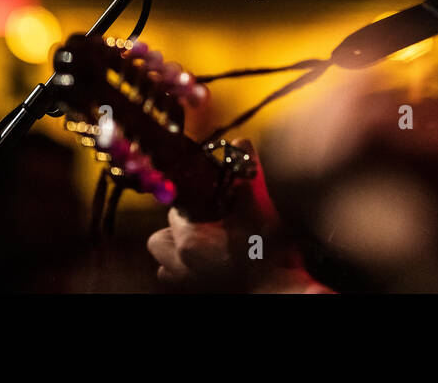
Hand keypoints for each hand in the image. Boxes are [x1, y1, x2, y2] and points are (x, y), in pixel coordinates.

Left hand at [145, 141, 329, 292]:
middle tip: (207, 222)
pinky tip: (208, 262)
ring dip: (177, 251)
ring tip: (204, 243)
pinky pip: (175, 278)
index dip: (197, 202)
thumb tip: (241, 143)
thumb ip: (248, 176)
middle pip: (159, 240)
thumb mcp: (261, 211)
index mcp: (188, 242)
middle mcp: (178, 265)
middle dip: (178, 229)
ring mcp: (184, 284)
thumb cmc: (269, 255)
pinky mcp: (194, 294)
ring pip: (163, 263)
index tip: (215, 202)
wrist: (279, 290)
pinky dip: (185, 269)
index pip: (176, 211)